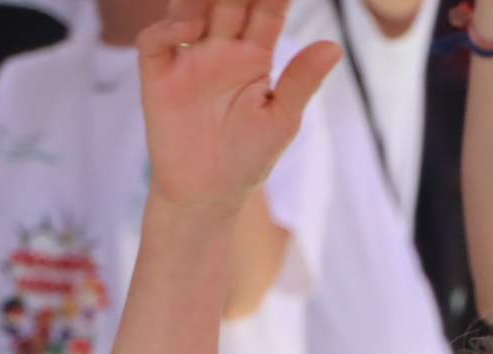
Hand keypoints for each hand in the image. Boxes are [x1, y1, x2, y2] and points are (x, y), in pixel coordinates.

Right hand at [137, 0, 338, 216]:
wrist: (206, 195)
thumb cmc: (247, 158)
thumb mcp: (280, 121)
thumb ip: (300, 82)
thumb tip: (335, 46)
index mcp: (255, 54)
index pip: (266, 8)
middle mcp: (221, 48)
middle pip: (229, 0)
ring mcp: (189, 58)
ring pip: (191, 9)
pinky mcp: (159, 77)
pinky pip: (158, 41)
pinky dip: (169, 28)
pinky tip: (188, 27)